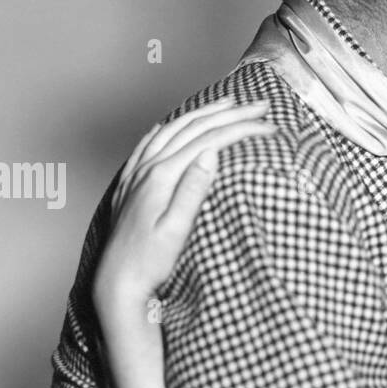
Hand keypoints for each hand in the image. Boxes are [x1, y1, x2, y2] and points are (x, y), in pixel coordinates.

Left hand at [93, 98, 272, 316]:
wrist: (117, 282)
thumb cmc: (150, 263)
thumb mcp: (177, 230)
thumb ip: (193, 189)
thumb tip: (211, 153)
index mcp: (162, 177)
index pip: (209, 142)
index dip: (241, 130)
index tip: (269, 126)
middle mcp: (147, 169)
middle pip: (192, 128)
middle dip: (228, 113)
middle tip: (259, 106)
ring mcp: (136, 175)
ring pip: (171, 129)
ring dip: (201, 114)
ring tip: (225, 105)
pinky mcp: (130, 185)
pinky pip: (148, 144)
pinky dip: (166, 128)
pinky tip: (169, 125)